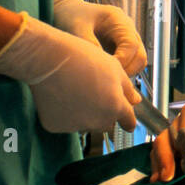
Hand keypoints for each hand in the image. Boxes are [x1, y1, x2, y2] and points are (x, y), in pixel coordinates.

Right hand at [0, 14, 140, 134]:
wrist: (49, 60)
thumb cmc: (82, 58)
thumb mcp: (113, 68)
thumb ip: (127, 89)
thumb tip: (135, 101)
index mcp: (115, 106)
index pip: (129, 122)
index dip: (128, 119)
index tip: (127, 120)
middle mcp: (97, 121)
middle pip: (107, 124)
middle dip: (105, 114)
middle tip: (95, 94)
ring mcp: (76, 125)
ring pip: (86, 124)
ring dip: (86, 114)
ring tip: (76, 91)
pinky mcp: (56, 126)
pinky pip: (65, 123)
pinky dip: (65, 114)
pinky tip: (61, 96)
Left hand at [51, 0, 147, 76]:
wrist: (68, 11)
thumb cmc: (72, 15)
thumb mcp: (77, 28)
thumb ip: (90, 44)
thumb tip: (102, 66)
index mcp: (119, 21)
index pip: (132, 45)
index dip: (123, 61)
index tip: (107, 71)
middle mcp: (127, 30)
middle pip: (140, 56)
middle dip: (127, 70)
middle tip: (107, 79)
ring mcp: (126, 40)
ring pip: (137, 62)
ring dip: (125, 73)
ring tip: (105, 78)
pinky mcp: (121, 48)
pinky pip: (129, 64)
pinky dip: (120, 72)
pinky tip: (103, 75)